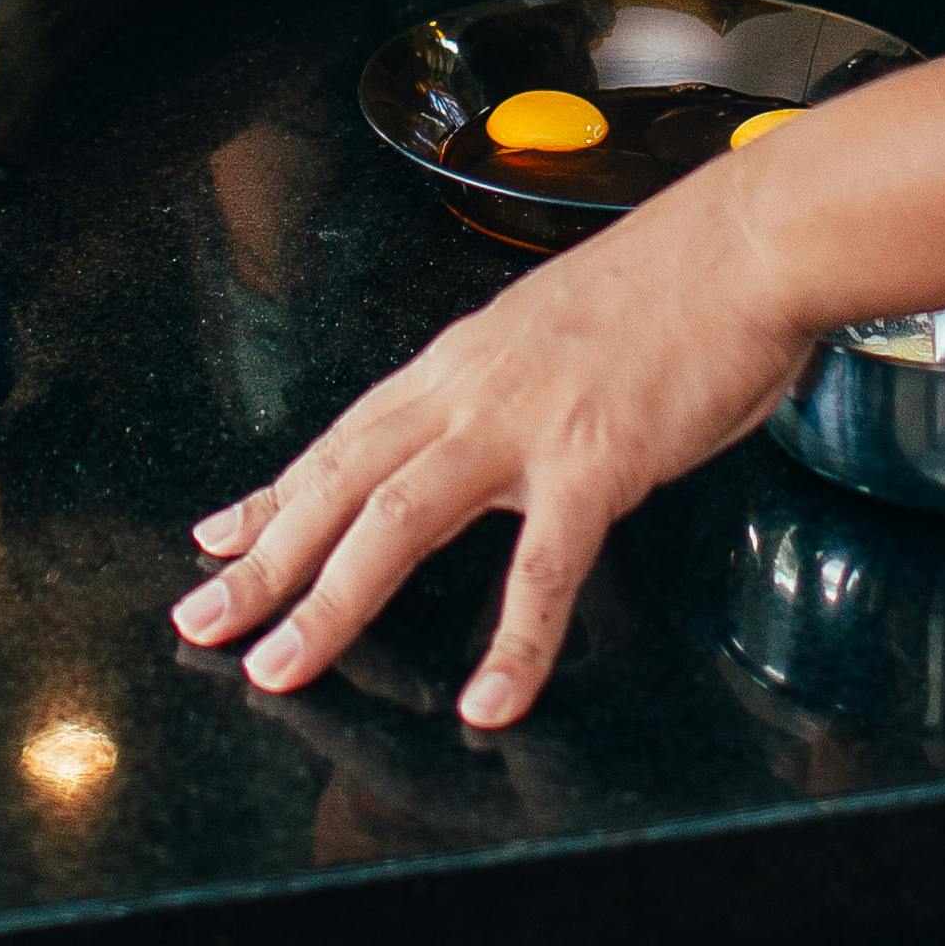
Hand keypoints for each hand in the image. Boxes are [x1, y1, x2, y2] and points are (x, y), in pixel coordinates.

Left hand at [170, 173, 821, 727]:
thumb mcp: (551, 332)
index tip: (216, 541)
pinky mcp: (595, 462)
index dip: (275, 495)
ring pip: (397, 520)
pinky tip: (487, 702)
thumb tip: (483, 433)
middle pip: (339, 483)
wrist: (744, 243)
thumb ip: (505, 385)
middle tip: (200, 624)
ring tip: (280, 669)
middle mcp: (469, 392)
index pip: (342, 438)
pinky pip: (544, 569)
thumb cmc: (668, 288)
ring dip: (331, 602)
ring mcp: (525, 426)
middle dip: (263, 560)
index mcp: (458, 363)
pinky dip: (514, 642)